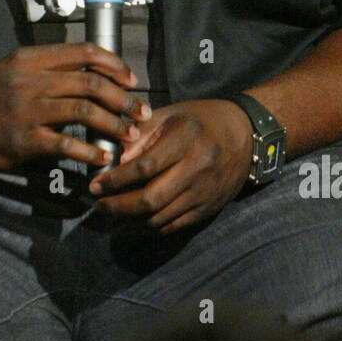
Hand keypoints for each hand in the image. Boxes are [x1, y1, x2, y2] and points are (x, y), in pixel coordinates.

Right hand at [0, 42, 151, 173]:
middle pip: (91, 82)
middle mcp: (31, 80)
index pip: (84, 52)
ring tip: (130, 136)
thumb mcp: (14, 69)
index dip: (115, 65)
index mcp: (31, 58)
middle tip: (142, 113)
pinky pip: (67, 145)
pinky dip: (90, 152)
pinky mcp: (24, 140)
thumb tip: (93, 73)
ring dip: (115, 124)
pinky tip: (103, 158)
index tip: (132, 80)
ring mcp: (27, 110)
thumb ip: (48, 68)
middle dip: (124, 99)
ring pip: (85, 111)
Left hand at [87, 98, 253, 231]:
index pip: (144, 167)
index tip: (95, 184)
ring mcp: (204, 192)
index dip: (116, 180)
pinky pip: (174, 225)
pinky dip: (151, 226)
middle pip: (151, 199)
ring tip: (112, 213)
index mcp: (185, 140)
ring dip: (131, 220)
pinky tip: (136, 220)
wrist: (246, 135)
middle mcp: (197, 168)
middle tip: (98, 205)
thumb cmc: (201, 120)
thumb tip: (114, 159)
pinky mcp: (209, 208)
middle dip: (118, 206)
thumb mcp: (171, 114)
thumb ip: (141, 134)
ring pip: (160, 217)